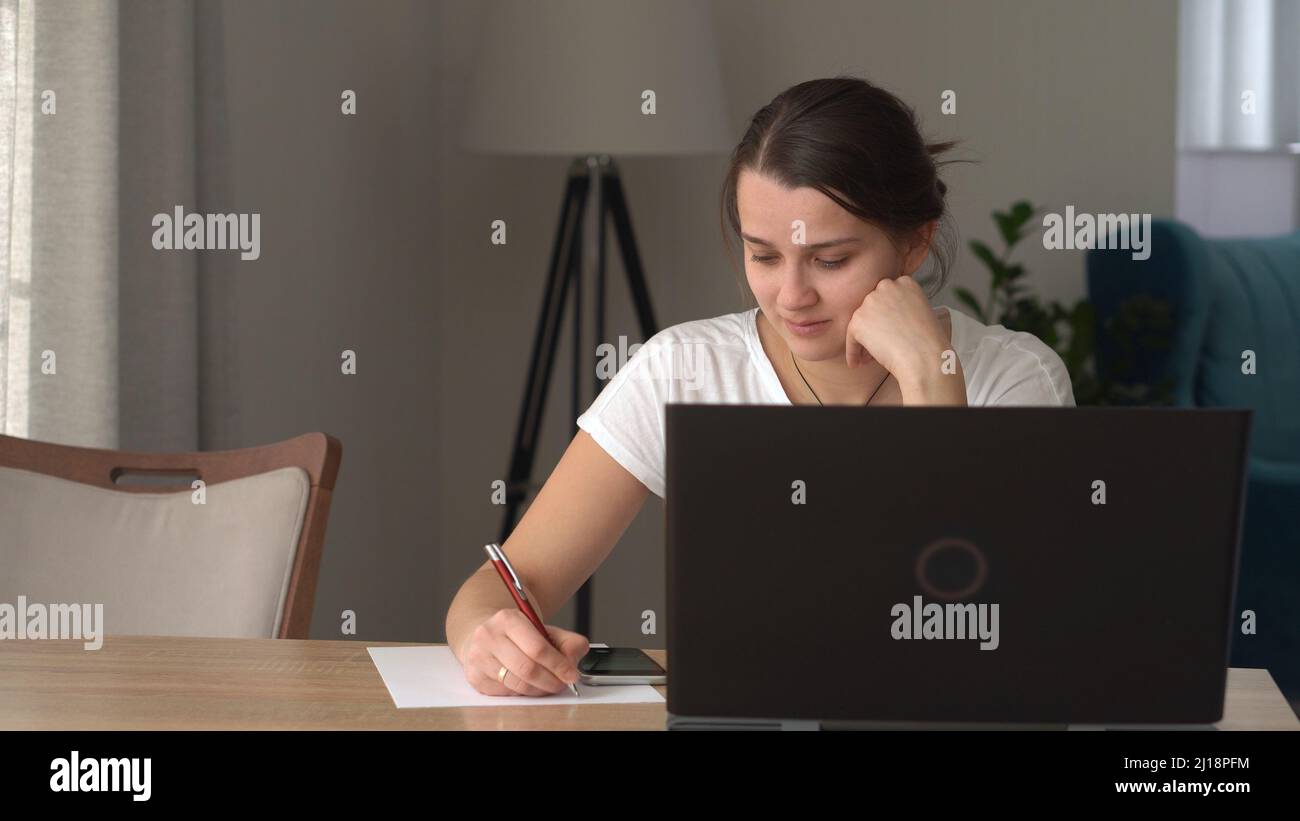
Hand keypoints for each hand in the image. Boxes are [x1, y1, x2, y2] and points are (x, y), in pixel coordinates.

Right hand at [460, 609, 588, 695]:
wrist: (484, 635)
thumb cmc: (517, 634)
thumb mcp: (543, 630)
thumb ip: (567, 641)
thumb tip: (573, 659)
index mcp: (507, 619)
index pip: (537, 648)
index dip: (558, 665)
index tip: (571, 674)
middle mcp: (488, 636)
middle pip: (527, 669)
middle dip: (550, 681)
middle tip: (562, 683)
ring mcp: (478, 657)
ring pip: (517, 685)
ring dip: (539, 689)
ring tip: (548, 684)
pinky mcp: (474, 676)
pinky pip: (506, 693)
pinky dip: (522, 693)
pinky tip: (527, 684)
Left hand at [844, 274, 948, 380]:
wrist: (924, 357)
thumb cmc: (928, 342)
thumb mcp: (922, 312)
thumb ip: (903, 308)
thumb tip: (886, 319)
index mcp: (905, 283)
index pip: (887, 296)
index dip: (885, 315)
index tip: (888, 329)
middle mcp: (886, 287)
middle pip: (872, 308)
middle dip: (873, 327)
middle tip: (879, 345)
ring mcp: (870, 302)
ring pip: (860, 323)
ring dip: (864, 340)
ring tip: (870, 357)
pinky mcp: (858, 320)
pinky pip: (851, 338)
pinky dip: (853, 352)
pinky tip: (858, 362)